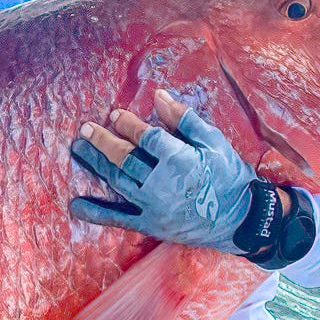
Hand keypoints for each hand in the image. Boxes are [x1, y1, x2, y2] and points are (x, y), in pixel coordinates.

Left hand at [69, 89, 254, 253]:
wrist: (241, 219)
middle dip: (102, 141)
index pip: (145, 138)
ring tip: (79, 150)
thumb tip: (159, 96)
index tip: (114, 115)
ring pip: (118, 182)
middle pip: (125, 158)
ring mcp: (154, 206)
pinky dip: (97, 213)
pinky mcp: (152, 224)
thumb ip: (185, 118)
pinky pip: (120, 219)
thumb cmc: (229, 175)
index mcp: (180, 160)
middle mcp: (162, 183)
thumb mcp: (214, 142)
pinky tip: (77, 205)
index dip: (127, 125)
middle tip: (84, 129)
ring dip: (96, 165)